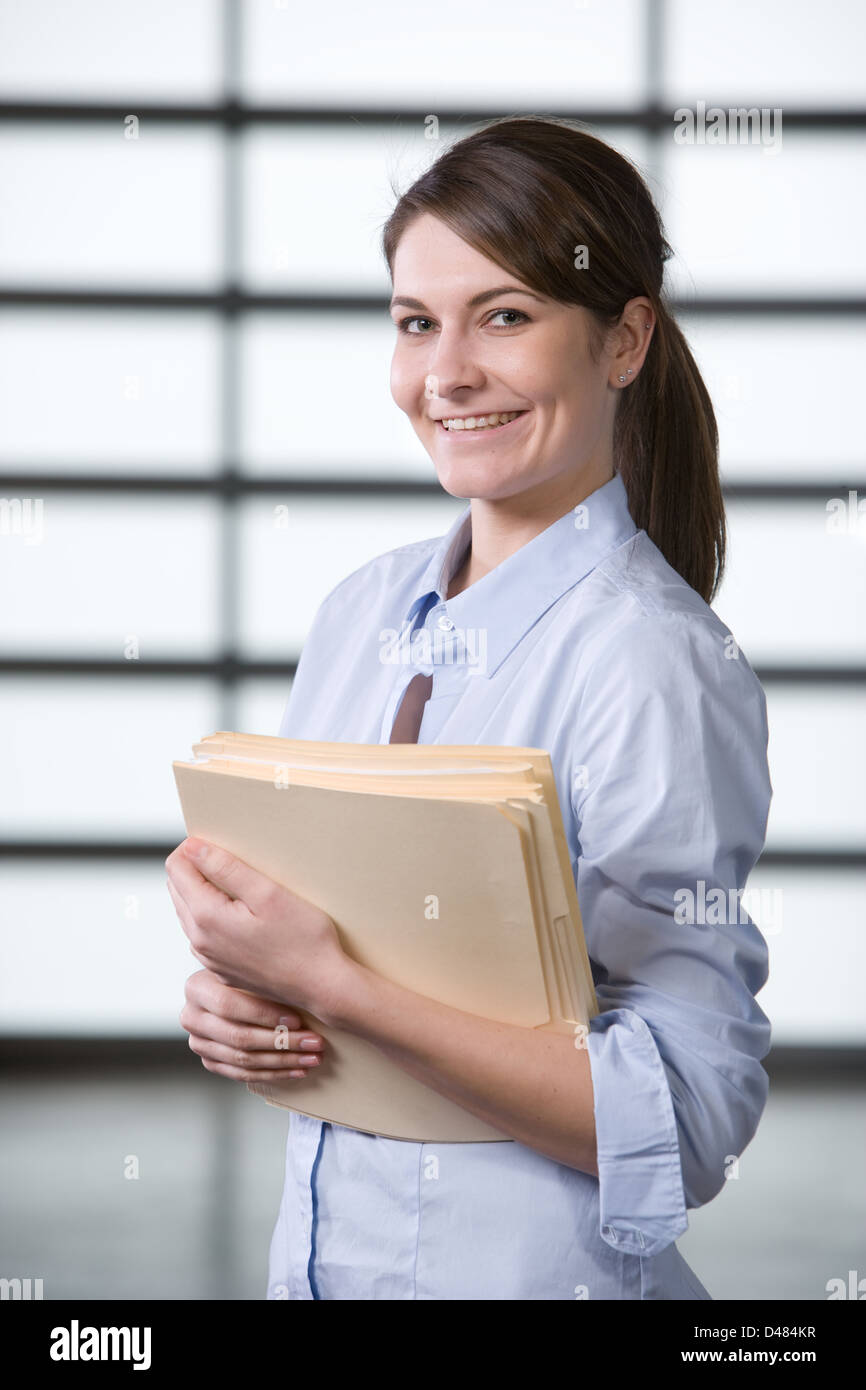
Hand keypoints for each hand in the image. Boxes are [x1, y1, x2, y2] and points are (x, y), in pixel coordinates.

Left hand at [165, 836, 352, 1021]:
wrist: (321, 987)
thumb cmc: (304, 939)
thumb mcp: (268, 893)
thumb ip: (225, 868)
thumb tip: (192, 847)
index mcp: (206, 917)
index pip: (176, 868)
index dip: (192, 848)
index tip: (219, 844)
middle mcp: (199, 940)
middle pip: (177, 889)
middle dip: (195, 868)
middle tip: (233, 861)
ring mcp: (208, 958)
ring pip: (188, 912)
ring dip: (203, 892)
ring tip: (240, 886)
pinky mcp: (221, 969)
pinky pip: (203, 934)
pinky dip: (213, 916)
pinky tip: (244, 915)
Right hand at [180, 969, 324, 1082]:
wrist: (227, 987)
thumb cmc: (246, 973)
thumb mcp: (247, 966)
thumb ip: (262, 974)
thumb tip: (304, 984)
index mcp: (196, 987)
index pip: (229, 1005)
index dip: (264, 1015)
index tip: (298, 1020)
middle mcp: (191, 1017)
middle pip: (238, 1037)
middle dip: (282, 1042)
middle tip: (314, 1042)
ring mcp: (198, 1042)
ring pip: (243, 1059)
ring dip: (283, 1061)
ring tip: (312, 1057)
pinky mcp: (210, 1061)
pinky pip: (242, 1073)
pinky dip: (273, 1074)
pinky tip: (297, 1069)